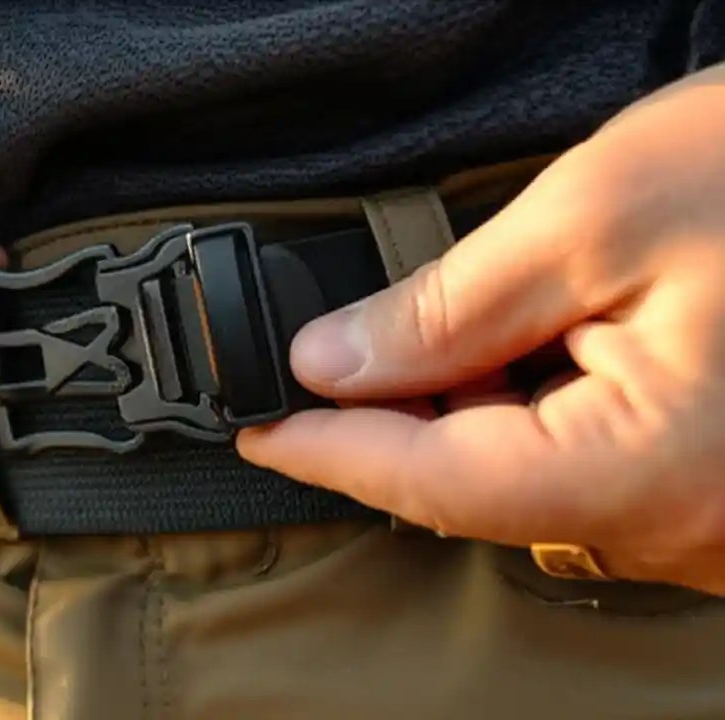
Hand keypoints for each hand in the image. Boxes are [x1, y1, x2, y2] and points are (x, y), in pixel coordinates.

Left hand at [239, 64, 724, 595]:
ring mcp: (712, 523)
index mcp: (643, 472)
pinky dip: (535, 417)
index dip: (325, 451)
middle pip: (475, 491)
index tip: (253, 426)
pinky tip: (530, 351)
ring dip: (465, 415)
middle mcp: (684, 528)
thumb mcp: (597, 218)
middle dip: (392, 423)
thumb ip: (448, 309)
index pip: (427, 483)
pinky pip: (595, 474)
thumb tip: (333, 363)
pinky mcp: (721, 493)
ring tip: (446, 332)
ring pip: (531, 484)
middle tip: (331, 352)